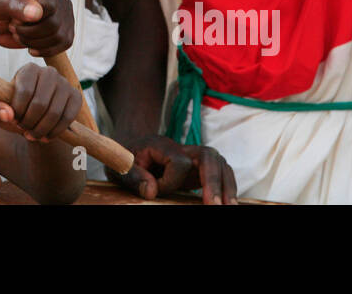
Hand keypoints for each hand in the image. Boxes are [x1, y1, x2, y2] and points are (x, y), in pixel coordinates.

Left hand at [0, 0, 73, 56]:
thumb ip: (15, 5)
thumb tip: (37, 13)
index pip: (49, 4)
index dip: (32, 18)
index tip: (14, 19)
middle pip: (54, 23)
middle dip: (30, 32)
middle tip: (13, 28)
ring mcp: (65, 9)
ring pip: (59, 36)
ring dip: (35, 42)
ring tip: (20, 35)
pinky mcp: (66, 26)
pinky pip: (65, 43)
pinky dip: (46, 50)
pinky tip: (31, 47)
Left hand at [0, 63, 81, 142]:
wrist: (33, 116)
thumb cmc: (11, 109)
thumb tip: (6, 114)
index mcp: (29, 70)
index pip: (25, 92)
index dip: (18, 112)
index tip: (13, 120)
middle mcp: (49, 72)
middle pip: (40, 104)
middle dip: (29, 123)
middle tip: (23, 130)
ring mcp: (65, 83)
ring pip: (54, 113)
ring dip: (41, 130)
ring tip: (32, 135)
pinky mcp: (76, 97)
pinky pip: (67, 118)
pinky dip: (55, 132)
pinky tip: (45, 136)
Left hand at [109, 134, 237, 203]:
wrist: (131, 150)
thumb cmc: (127, 160)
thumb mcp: (122, 167)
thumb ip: (134, 176)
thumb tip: (151, 191)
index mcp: (162, 145)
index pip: (179, 162)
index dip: (170, 180)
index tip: (156, 191)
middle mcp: (182, 148)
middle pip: (209, 156)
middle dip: (214, 180)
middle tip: (215, 205)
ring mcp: (193, 159)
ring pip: (219, 163)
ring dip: (226, 185)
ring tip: (229, 207)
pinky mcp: (198, 170)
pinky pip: (219, 173)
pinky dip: (226, 186)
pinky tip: (228, 202)